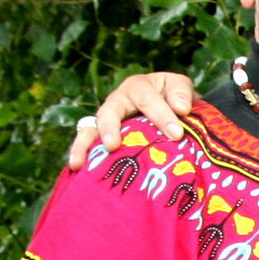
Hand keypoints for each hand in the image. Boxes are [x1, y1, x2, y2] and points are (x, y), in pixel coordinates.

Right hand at [66, 72, 196, 168]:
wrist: (168, 106)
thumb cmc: (172, 97)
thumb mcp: (179, 87)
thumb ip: (181, 93)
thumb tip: (180, 108)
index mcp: (138, 88)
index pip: (147, 100)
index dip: (161, 116)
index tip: (176, 134)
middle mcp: (117, 103)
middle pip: (108, 113)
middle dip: (109, 128)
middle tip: (112, 146)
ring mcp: (107, 123)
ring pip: (89, 131)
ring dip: (83, 146)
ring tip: (78, 163)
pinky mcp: (102, 140)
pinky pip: (89, 148)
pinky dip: (82, 159)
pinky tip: (77, 173)